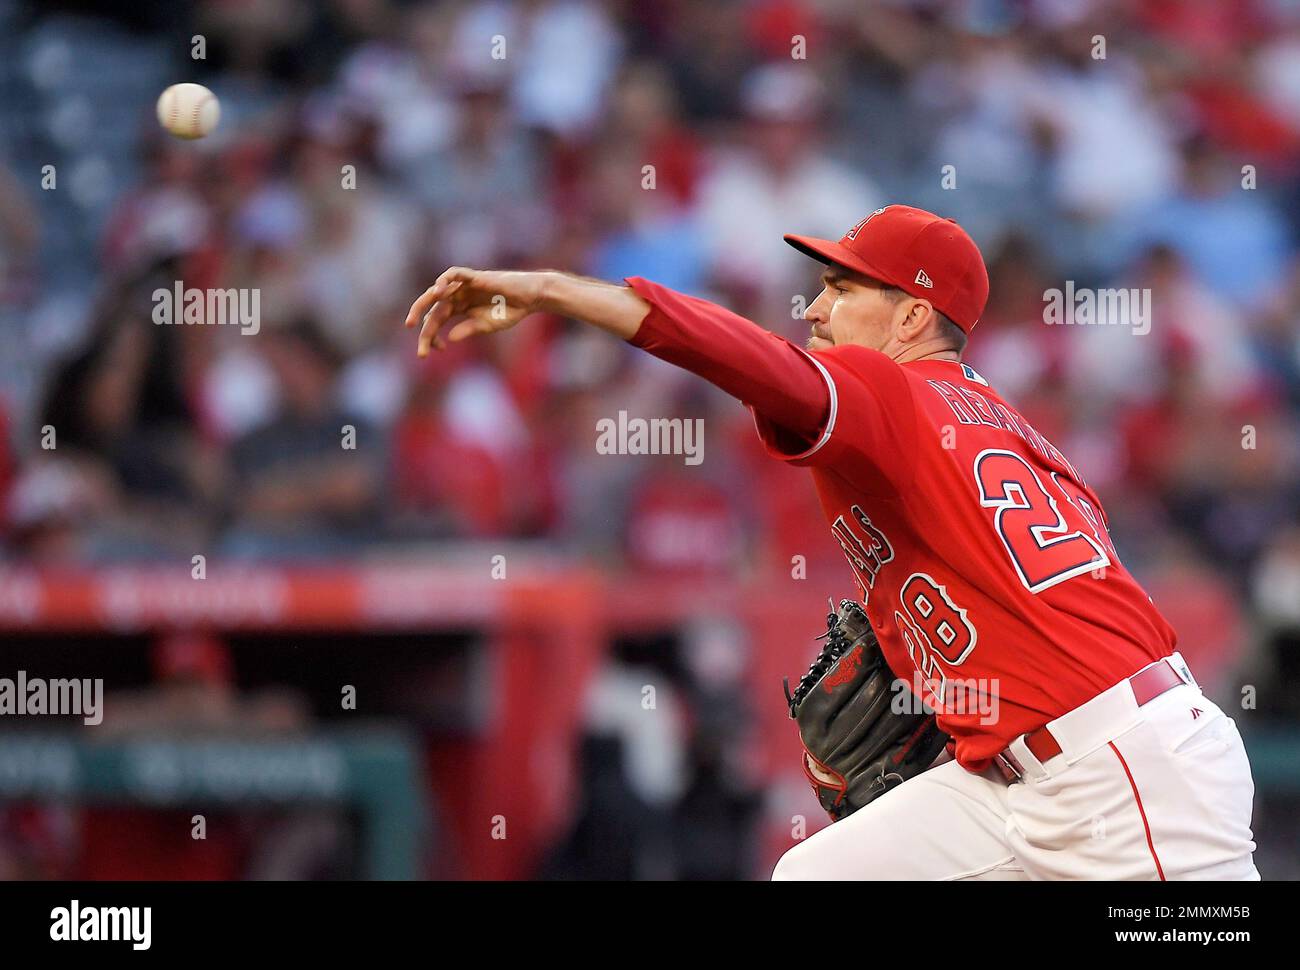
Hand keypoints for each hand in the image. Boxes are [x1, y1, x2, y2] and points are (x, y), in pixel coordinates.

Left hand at [404, 267, 550, 355]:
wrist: (530, 298)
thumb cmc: (510, 311)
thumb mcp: (486, 326)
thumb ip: (468, 330)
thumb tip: (449, 338)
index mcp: (459, 308)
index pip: (437, 320)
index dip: (431, 337)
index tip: (432, 352)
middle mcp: (458, 296)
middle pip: (432, 307)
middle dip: (420, 321)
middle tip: (409, 332)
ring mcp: (464, 285)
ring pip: (437, 291)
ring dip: (423, 304)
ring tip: (414, 320)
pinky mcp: (474, 277)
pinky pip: (454, 274)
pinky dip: (443, 281)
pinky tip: (437, 293)